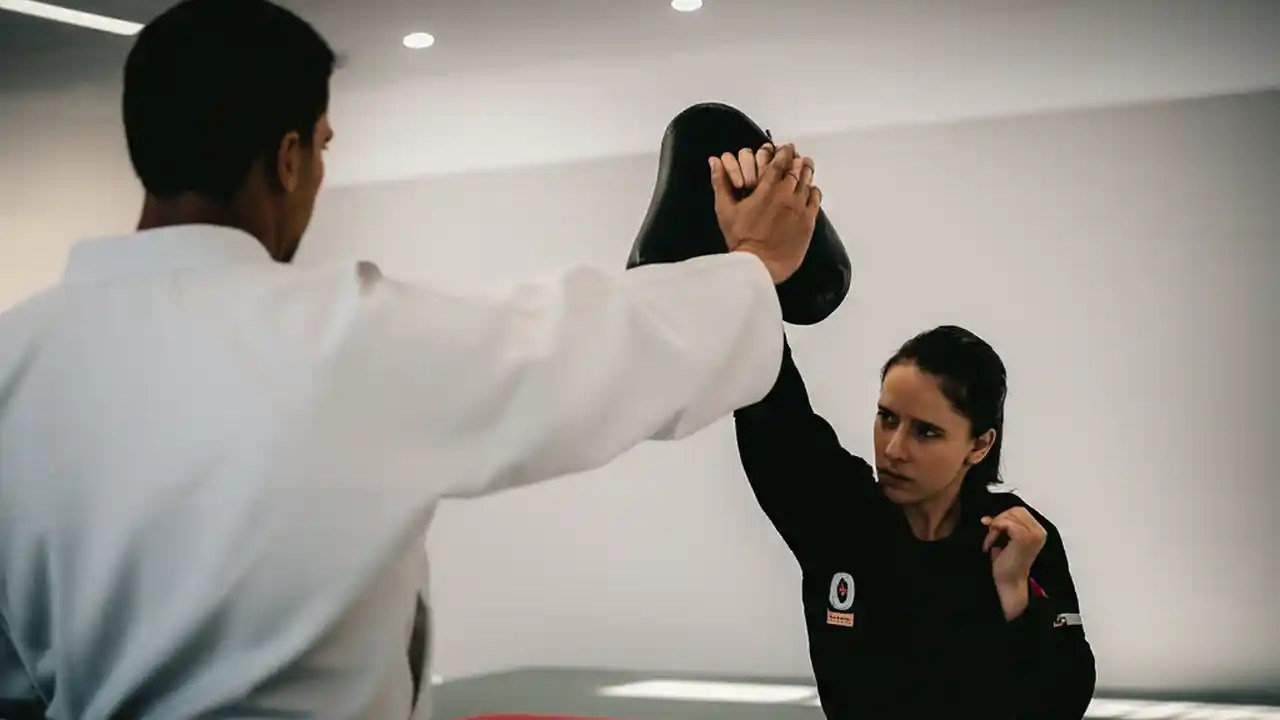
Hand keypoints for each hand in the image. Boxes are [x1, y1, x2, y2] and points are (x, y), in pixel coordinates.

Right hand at [709, 143, 820, 284]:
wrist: (759, 265)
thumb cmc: (740, 238)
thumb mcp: (724, 210)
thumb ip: (720, 183)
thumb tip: (713, 161)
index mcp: (766, 189)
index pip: (779, 161)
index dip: (784, 152)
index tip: (786, 147)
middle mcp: (786, 194)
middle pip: (797, 168)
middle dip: (796, 160)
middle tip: (796, 157)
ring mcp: (800, 207)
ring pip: (808, 181)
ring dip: (806, 172)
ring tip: (805, 168)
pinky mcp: (809, 221)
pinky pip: (815, 198)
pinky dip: (812, 191)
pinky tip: (809, 190)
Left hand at [981, 507, 1047, 619]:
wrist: (1008, 582)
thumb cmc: (1007, 563)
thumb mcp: (1006, 539)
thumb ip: (1003, 525)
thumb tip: (988, 518)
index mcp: (1039, 531)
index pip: (1019, 511)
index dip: (1003, 517)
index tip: (993, 528)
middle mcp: (1039, 532)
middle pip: (1015, 511)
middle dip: (999, 520)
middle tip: (992, 536)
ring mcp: (1033, 534)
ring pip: (1009, 515)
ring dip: (995, 527)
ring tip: (991, 542)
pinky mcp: (1024, 538)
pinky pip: (1005, 523)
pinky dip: (994, 531)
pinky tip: (991, 543)